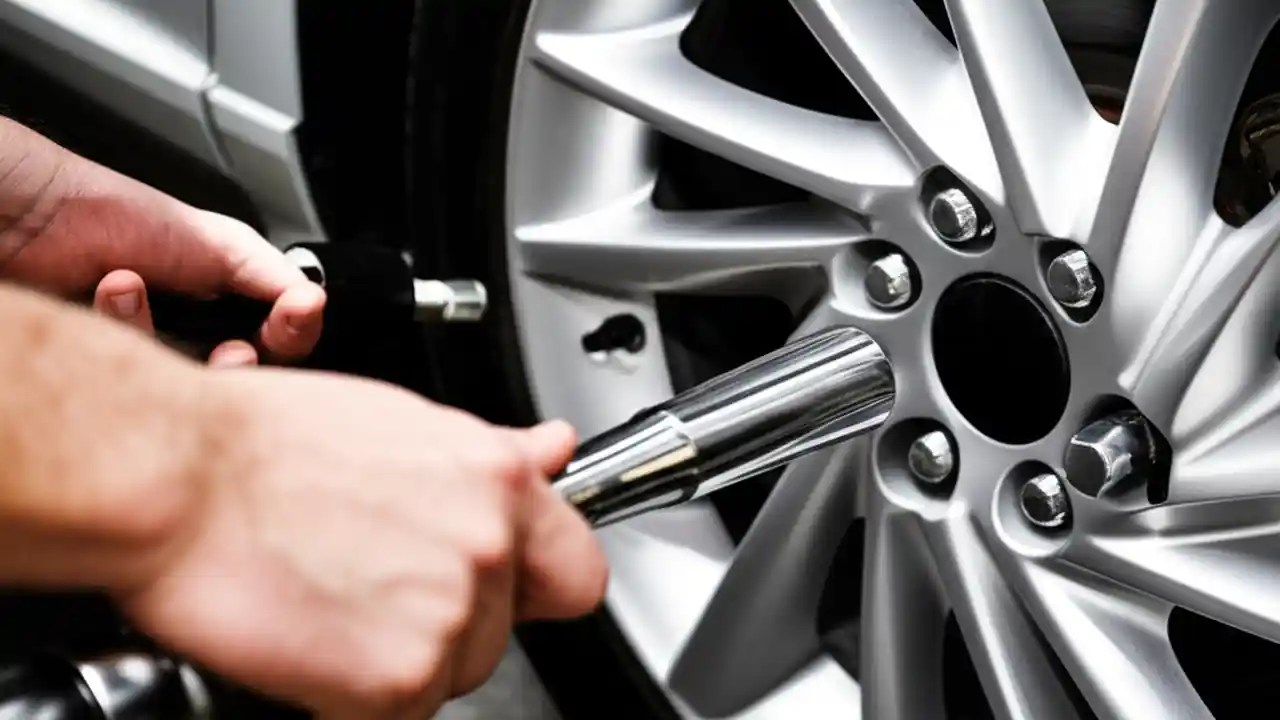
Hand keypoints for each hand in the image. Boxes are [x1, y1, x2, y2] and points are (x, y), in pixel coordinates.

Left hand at [0, 117, 324, 362]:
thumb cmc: (110, 213)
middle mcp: (186, 340)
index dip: (291, 338)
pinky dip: (125, 328)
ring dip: (167, 336)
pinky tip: (113, 291)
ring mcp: (144, 362)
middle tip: (233, 347)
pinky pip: (133, 383)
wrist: (30, 214)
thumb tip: (317, 300)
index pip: (278, 346)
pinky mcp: (104, 377)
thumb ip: (274, 273)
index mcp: (222, 308)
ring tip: (138, 286)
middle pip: (240, 381)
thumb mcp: (218, 240)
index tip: (294, 316)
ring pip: (188, 389)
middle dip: (241, 363)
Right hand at [115, 369, 606, 718]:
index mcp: (498, 482)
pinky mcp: (399, 682)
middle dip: (448, 622)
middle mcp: (488, 548)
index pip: (576, 570)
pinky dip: (353, 695)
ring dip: (398, 659)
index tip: (509, 589)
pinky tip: (315, 639)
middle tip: (374, 586)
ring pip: (451, 674)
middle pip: (502, 631)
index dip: (535, 585)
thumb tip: (553, 452)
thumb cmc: (265, 445)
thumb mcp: (401, 425)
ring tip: (333, 602)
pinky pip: (398, 712)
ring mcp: (450, 617)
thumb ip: (491, 457)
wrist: (178, 479)